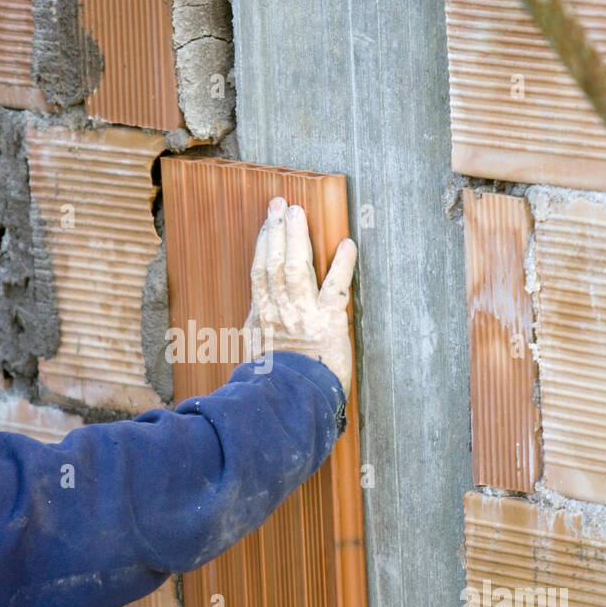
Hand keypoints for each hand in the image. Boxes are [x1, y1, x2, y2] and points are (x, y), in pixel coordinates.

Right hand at [245, 196, 356, 396]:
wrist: (291, 402)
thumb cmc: (275, 385)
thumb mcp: (258, 357)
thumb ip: (260, 333)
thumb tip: (259, 320)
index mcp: (262, 317)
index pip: (260, 272)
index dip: (263, 244)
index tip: (267, 225)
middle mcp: (280, 310)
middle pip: (274, 262)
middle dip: (277, 230)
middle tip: (281, 204)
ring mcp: (303, 314)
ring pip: (296, 266)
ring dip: (298, 237)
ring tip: (299, 213)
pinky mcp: (328, 322)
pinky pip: (336, 287)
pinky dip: (343, 264)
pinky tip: (347, 245)